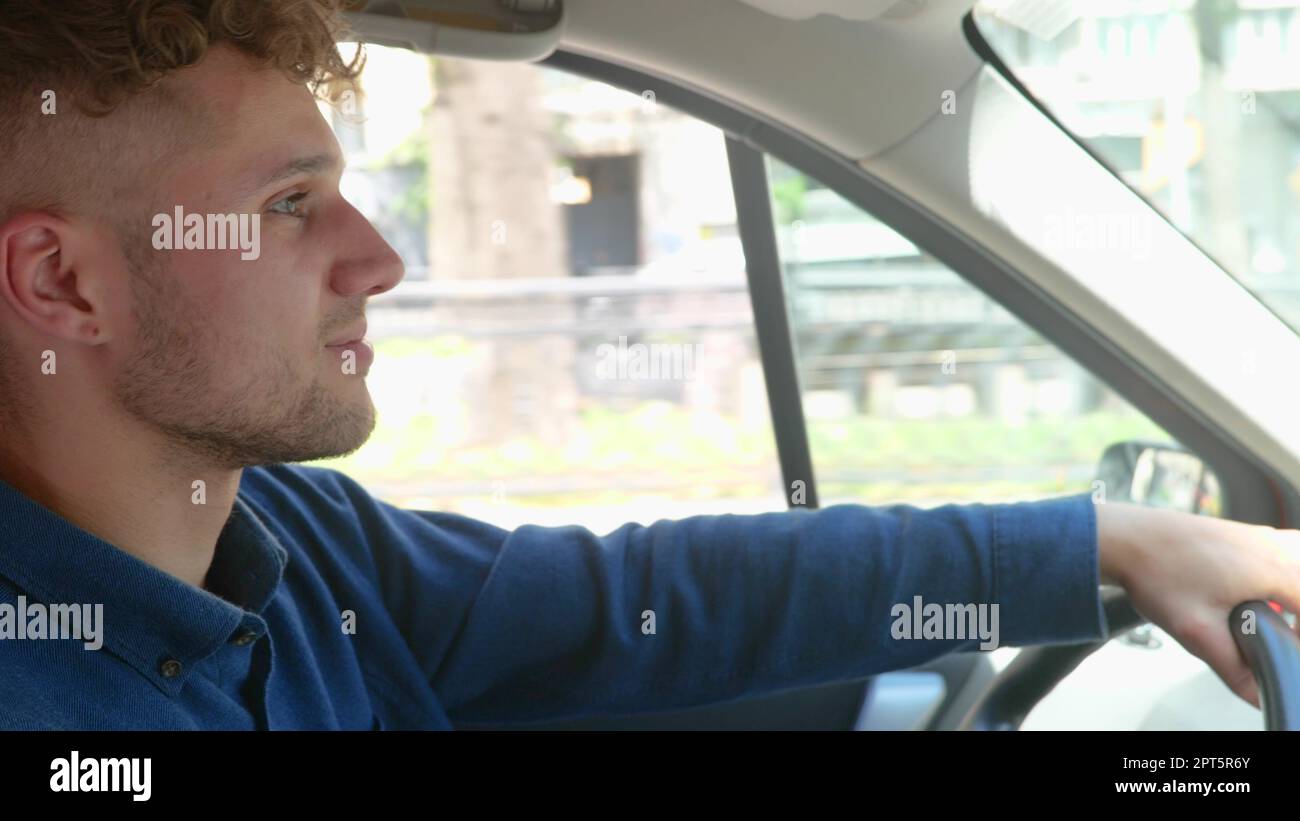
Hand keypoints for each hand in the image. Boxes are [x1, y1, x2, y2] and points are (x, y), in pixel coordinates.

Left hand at [1097, 501, 1299, 707]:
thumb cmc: (1156, 576)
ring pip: (1298, 560)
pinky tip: (1263, 593)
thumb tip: (1258, 695)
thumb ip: (1234, 668)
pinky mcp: (1240, 533)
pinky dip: (1285, 571)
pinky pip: (1283, 550)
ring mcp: (1256, 535)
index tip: (1288, 651)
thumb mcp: (1197, 632)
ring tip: (1278, 617)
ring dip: (1293, 591)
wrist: (1123, 538)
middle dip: (1297, 612)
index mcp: (1271, 569)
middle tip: (1281, 634)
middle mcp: (1270, 546)